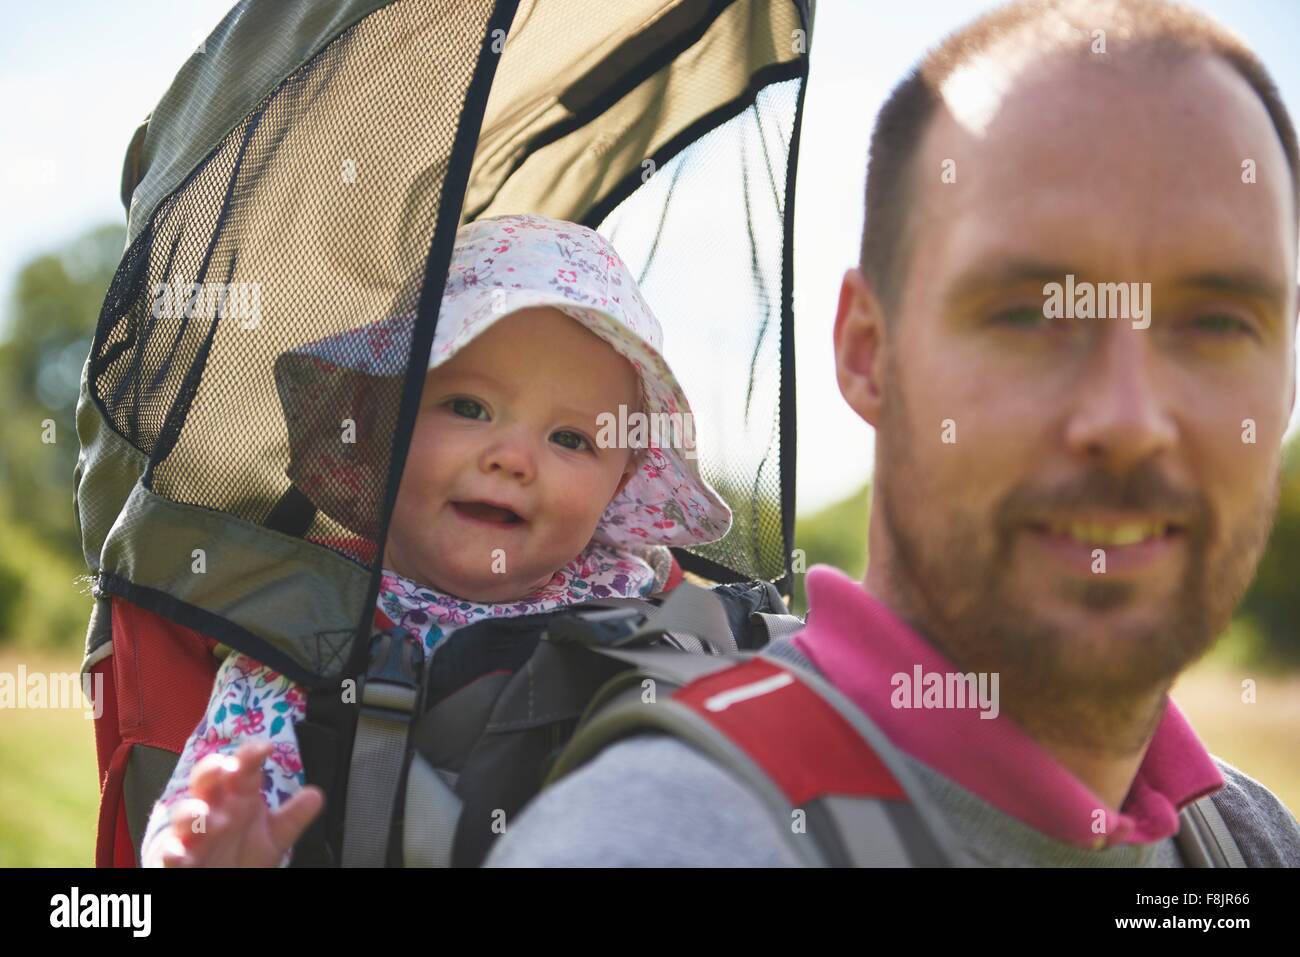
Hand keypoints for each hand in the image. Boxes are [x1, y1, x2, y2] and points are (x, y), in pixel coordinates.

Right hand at [152, 740, 324, 866]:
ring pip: (183, 814)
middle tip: (228, 768)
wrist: (220, 886)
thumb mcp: (272, 839)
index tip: (265, 748)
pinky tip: (181, 853)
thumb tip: (316, 795)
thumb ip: (292, 817)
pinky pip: (167, 852)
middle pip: (205, 781)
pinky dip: (172, 851)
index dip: (249, 755)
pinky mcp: (173, 860)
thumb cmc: (240, 860)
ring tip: (214, 818)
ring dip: (194, 812)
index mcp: (235, 799)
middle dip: (212, 769)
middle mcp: (211, 810)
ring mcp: (189, 834)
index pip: (241, 770)